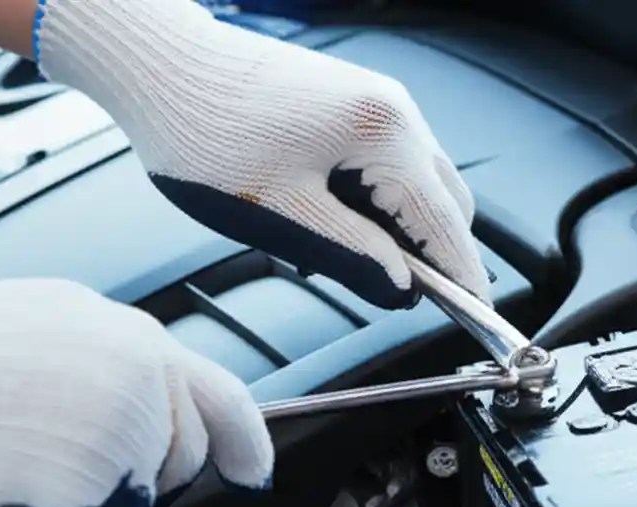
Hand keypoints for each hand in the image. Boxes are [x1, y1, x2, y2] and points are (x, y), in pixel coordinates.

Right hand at [0, 275, 272, 506]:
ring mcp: (121, 434)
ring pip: (142, 501)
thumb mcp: (47, 327)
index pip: (221, 394)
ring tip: (31, 473)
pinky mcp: (93, 490)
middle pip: (183, 457)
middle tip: (77, 468)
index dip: (244, 441)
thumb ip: (109, 363)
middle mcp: (139, 379)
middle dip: (143, 477)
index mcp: (129, 336)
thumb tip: (139, 396)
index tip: (251, 471)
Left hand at [34, 0, 490, 309]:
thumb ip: (352, 255)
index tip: (477, 315)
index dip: (463, 276)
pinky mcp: (351, 103)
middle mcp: (392, 110)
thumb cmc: (204, 128)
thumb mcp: (281, 212)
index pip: (444, 222)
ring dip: (404, 227)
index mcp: (383, 134)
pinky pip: (389, 162)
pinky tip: (336, 223)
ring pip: (419, 182)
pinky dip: (381, 201)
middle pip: (446, 201)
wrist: (158, 62)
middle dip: (437, 253)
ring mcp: (374, 102)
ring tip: (353, 262)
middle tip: (408, 300)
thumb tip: (401, 290)